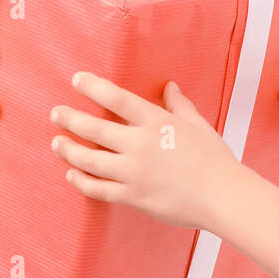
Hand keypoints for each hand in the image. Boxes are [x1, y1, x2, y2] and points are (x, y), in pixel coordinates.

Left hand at [49, 72, 239, 230]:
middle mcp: (140, 145)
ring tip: (57, 144)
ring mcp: (134, 172)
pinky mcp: (133, 197)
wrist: (222, 197)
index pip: (116, 99)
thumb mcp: (198, 124)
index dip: (93, 87)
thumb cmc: (214, 159)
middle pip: (94, 129)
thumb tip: (169, 87)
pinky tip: (71, 175)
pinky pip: (99, 190)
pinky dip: (81, 182)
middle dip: (70, 119)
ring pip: (90, 160)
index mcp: (156, 122)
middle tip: (55, 113)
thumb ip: (179, 105)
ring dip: (69, 150)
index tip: (76, 80)